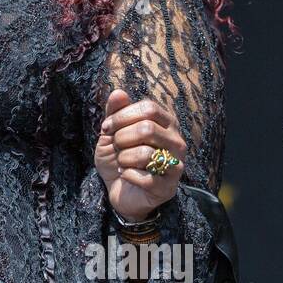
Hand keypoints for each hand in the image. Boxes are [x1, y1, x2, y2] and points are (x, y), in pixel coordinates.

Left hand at [94, 88, 186, 221]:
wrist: (119, 190)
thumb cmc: (119, 157)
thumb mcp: (112, 132)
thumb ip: (115, 112)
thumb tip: (118, 92)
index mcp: (166, 123)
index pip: (148, 108)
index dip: (122, 116)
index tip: (106, 127)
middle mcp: (176, 141)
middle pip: (148, 129)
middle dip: (121, 138)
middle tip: (116, 147)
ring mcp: (176, 165)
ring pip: (145, 154)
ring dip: (123, 158)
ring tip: (121, 162)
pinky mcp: (169, 187)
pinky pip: (145, 177)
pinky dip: (127, 175)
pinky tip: (126, 175)